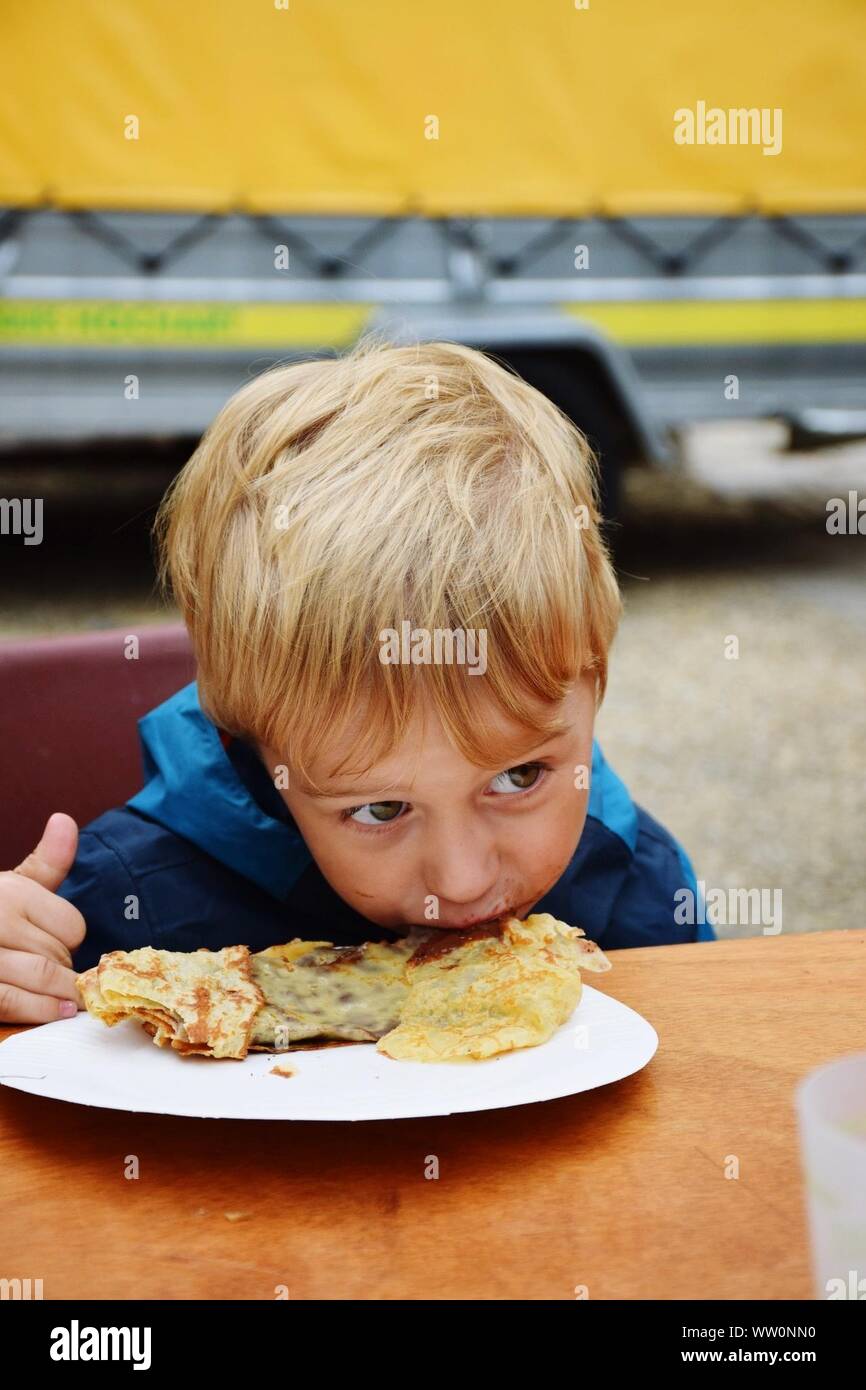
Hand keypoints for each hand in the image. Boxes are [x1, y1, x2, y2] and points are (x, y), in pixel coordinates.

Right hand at [0, 813, 85, 1023]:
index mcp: (9, 893)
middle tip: (67, 978)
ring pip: (40, 978)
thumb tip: (65, 819)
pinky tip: (58, 1013)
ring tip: (72, 1002)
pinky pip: (12, 1001)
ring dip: (61, 995)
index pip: (71, 925)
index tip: (65, 947)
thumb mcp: (10, 885)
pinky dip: (40, 1011)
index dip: (73, 940)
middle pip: (57, 953)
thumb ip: (45, 863)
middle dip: (67, 971)